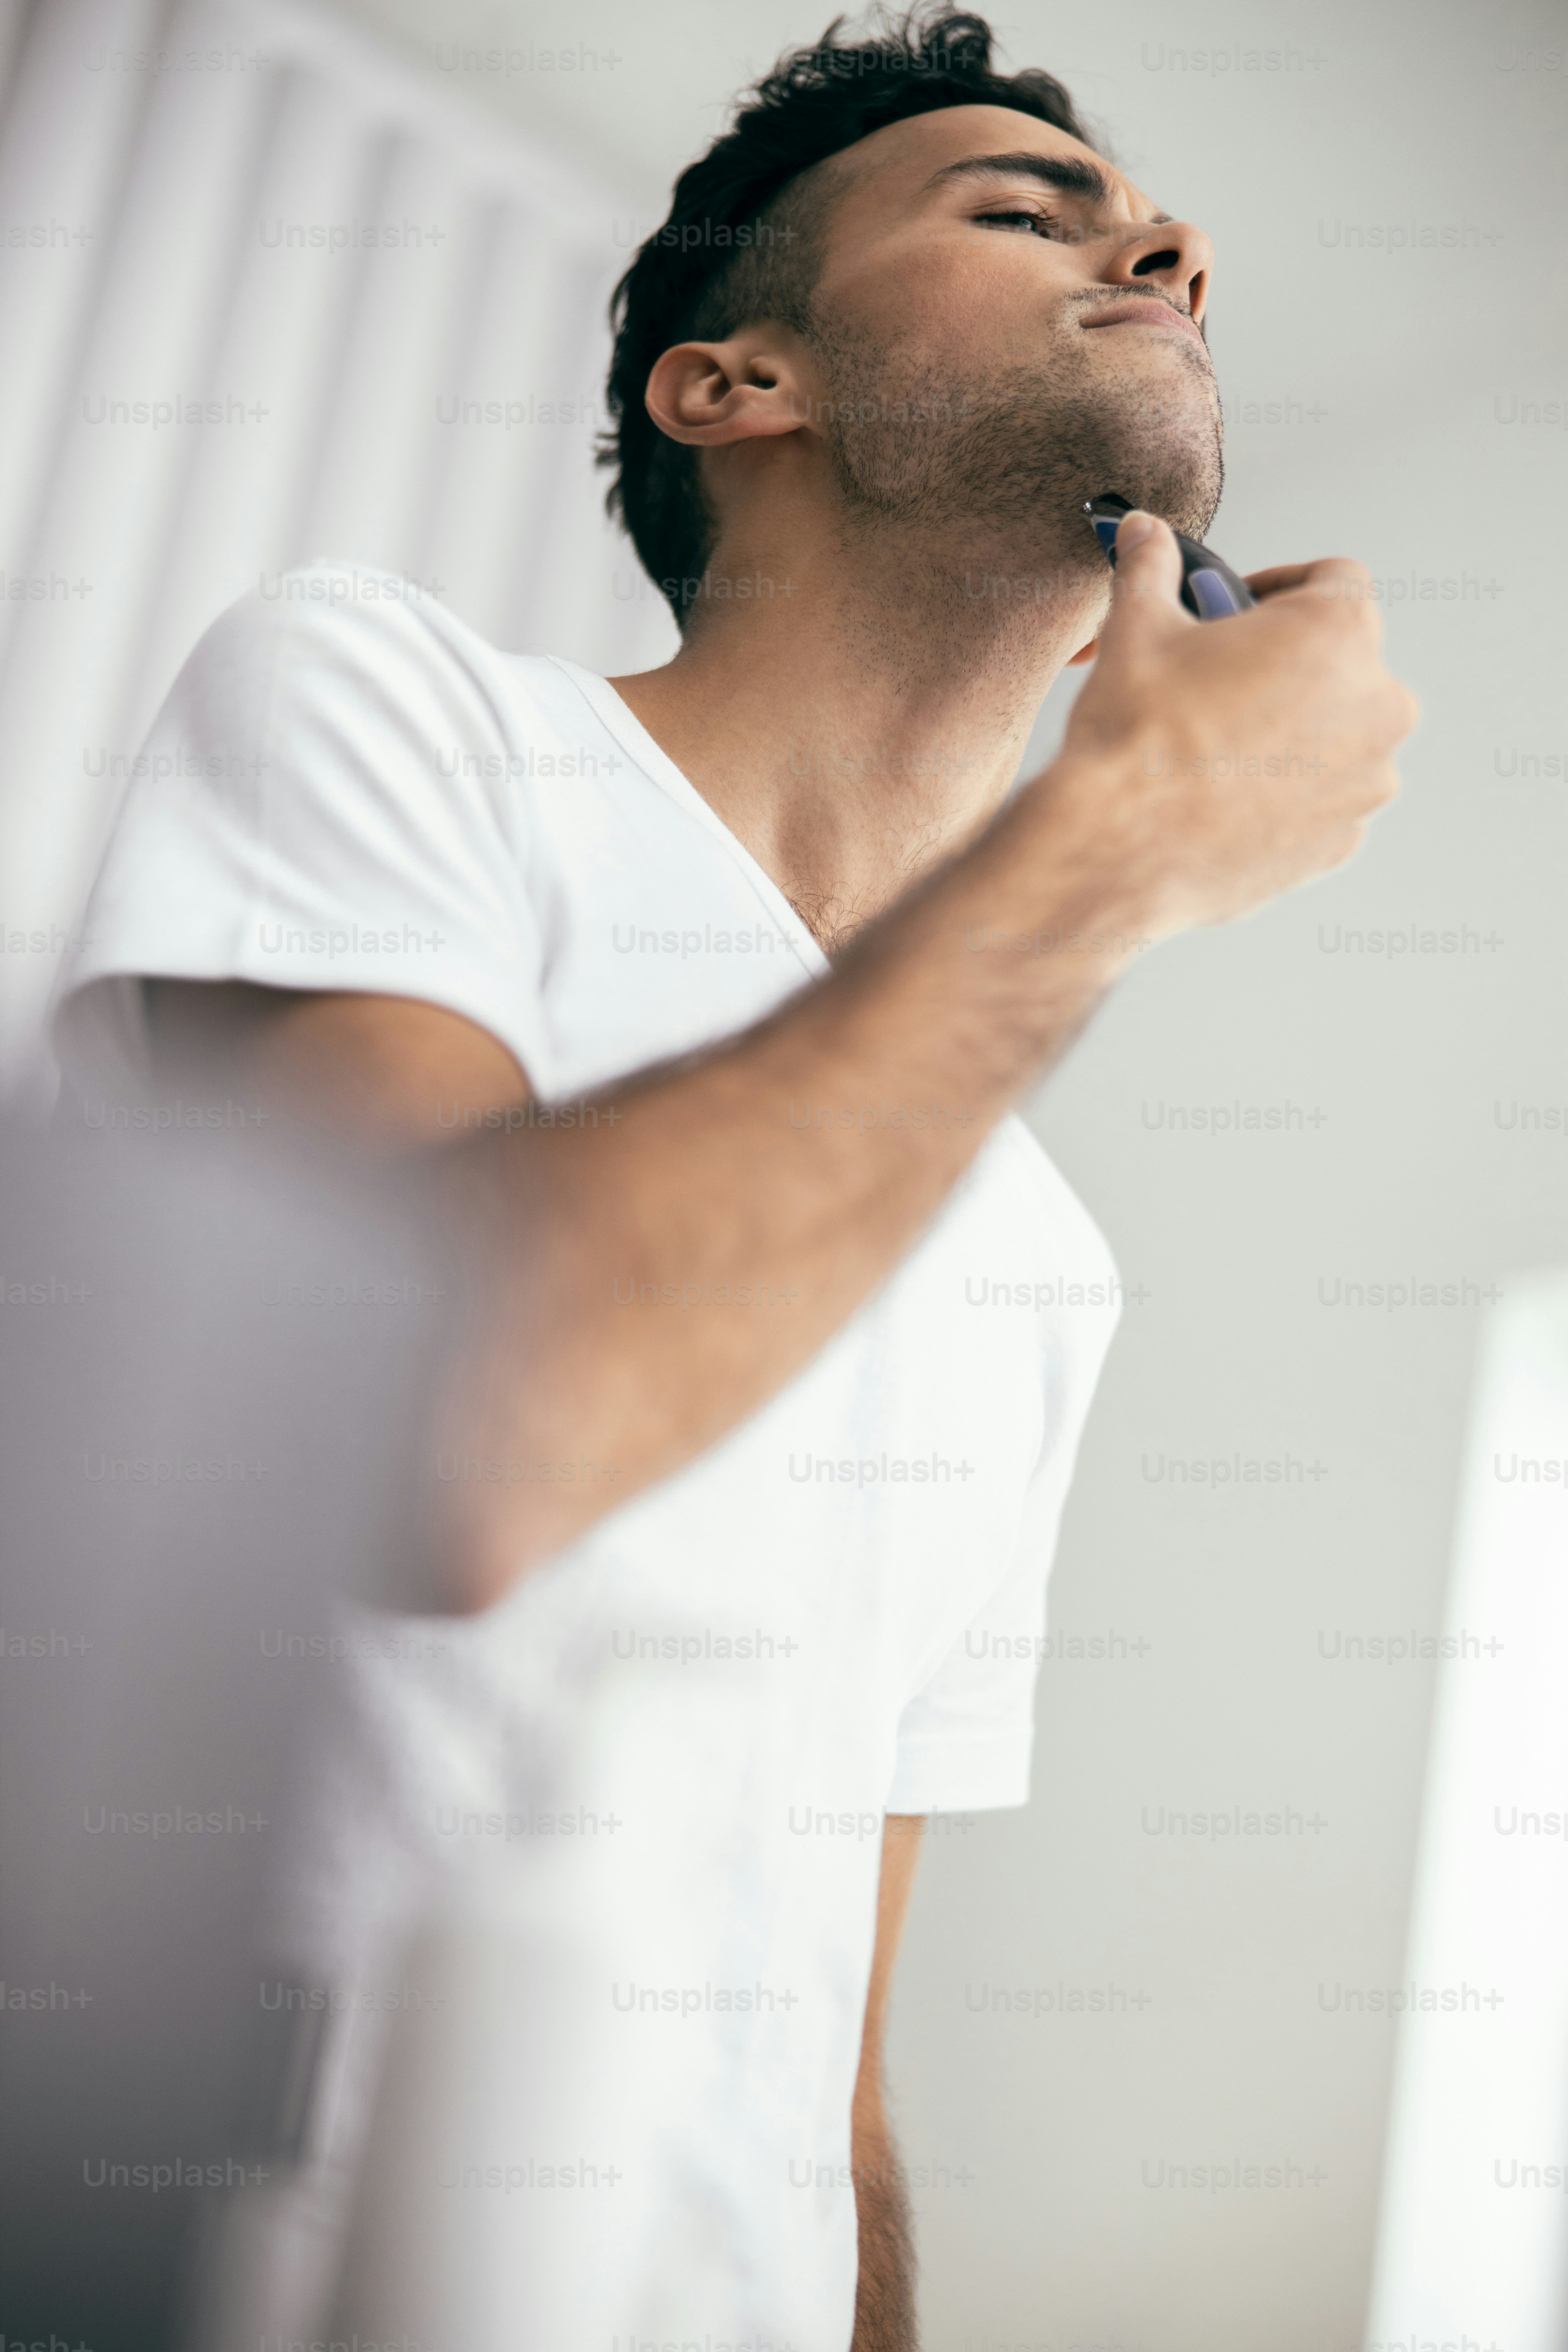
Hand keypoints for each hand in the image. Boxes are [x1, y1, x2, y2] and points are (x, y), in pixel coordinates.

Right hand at [1044, 512, 1419, 939]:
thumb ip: (1150, 568)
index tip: (1239, 611)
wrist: (1115, 848)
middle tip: (1217, 682)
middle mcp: (1378, 704)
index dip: (1281, 587)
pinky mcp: (1342, 840)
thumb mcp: (1137, 627)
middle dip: (1287, 665)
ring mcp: (1367, 780)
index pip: (1336, 579)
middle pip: (1342, 661)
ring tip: (1218, 745)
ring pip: (1337, 734)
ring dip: (1293, 730)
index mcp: (1342, 632)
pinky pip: (1325, 798)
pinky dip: (1289, 793)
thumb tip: (1143, 533)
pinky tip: (1226, 798)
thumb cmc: (1135, 734)